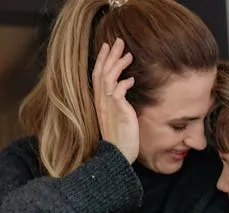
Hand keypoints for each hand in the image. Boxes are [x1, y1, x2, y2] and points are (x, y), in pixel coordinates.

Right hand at [92, 38, 138, 162]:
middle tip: (118, 41)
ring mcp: (109, 107)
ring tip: (127, 54)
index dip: (102, 59)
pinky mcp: (119, 113)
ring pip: (109, 79)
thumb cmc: (119, 138)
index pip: (97, 75)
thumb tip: (124, 85)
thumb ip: (118, 101)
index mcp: (100, 102)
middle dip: (110, 55)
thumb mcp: (117, 116)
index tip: (107, 46)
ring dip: (118, 65)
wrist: (117, 156)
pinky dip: (123, 84)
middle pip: (102, 72)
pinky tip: (131, 79)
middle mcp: (102, 102)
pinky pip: (118, 93)